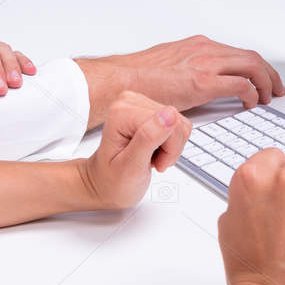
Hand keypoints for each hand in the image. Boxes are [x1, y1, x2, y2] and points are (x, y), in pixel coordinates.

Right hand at [75, 35, 284, 127]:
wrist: (123, 79)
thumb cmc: (139, 77)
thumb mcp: (170, 67)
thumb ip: (189, 71)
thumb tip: (196, 85)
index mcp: (199, 46)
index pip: (238, 53)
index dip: (257, 67)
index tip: (263, 79)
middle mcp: (206, 49)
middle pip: (252, 57)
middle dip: (269, 74)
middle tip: (276, 88)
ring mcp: (206, 63)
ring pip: (252, 66)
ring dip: (266, 83)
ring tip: (268, 97)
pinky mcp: (203, 81)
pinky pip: (240, 85)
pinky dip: (252, 94)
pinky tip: (251, 103)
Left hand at [75, 91, 191, 210]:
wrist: (105, 182)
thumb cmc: (113, 179)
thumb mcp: (130, 166)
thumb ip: (148, 138)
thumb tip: (169, 114)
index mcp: (122, 112)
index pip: (169, 122)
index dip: (169, 149)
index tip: (153, 164)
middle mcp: (130, 102)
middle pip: (176, 121)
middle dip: (169, 149)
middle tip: (150, 161)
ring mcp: (141, 104)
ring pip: (180, 123)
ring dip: (170, 147)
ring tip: (150, 157)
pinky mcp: (151, 109)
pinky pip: (178, 124)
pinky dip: (170, 143)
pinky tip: (154, 150)